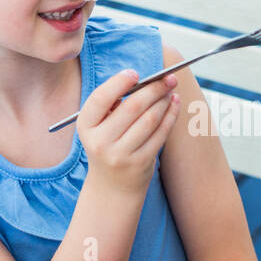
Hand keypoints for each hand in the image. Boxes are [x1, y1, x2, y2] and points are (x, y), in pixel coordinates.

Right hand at [76, 69, 179, 192]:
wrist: (112, 187)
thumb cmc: (108, 145)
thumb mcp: (100, 127)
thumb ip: (114, 104)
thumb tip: (147, 80)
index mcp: (86, 126)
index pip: (101, 98)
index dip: (119, 83)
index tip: (135, 73)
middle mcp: (100, 141)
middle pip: (132, 107)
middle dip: (153, 88)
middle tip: (168, 77)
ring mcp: (121, 155)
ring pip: (149, 119)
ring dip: (164, 101)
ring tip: (170, 90)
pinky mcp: (140, 163)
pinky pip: (160, 134)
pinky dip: (170, 116)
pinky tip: (174, 104)